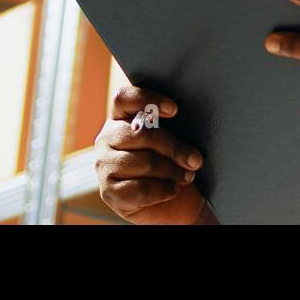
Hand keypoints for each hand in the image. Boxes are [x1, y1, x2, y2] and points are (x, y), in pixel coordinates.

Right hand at [94, 87, 210, 223]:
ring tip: (186, 176)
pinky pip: (141, 188)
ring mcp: (104, 165)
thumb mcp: (171, 139)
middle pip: (142, 134)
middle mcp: (107, 138)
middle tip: (195, 160)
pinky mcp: (108, 191)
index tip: (174, 110)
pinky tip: (172, 189)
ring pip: (144, 162)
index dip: (148, 99)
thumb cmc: (169, 162)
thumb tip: (190, 122)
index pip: (124, 98)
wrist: (168, 202)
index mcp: (121, 117)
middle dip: (174, 148)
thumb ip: (171, 126)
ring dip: (172, 171)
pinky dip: (163, 190)